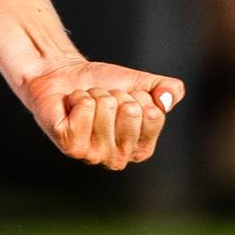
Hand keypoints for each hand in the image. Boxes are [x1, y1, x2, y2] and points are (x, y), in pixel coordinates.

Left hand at [20, 60, 184, 170]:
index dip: (139, 96)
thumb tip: (167, 99)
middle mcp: (118, 159)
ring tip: (87, 102)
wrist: (65, 75)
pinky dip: (78, 97)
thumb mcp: (143, 84)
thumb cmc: (104, 84)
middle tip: (102, 100)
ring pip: (106, 107)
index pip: (154, 114)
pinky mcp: (70, 146)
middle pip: (130, 111)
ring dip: (95, 95)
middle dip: (115, 94)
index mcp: (141, 149)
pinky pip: (85, 108)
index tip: (125, 99)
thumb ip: (169, 90)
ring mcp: (93, 155)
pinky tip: (71, 106)